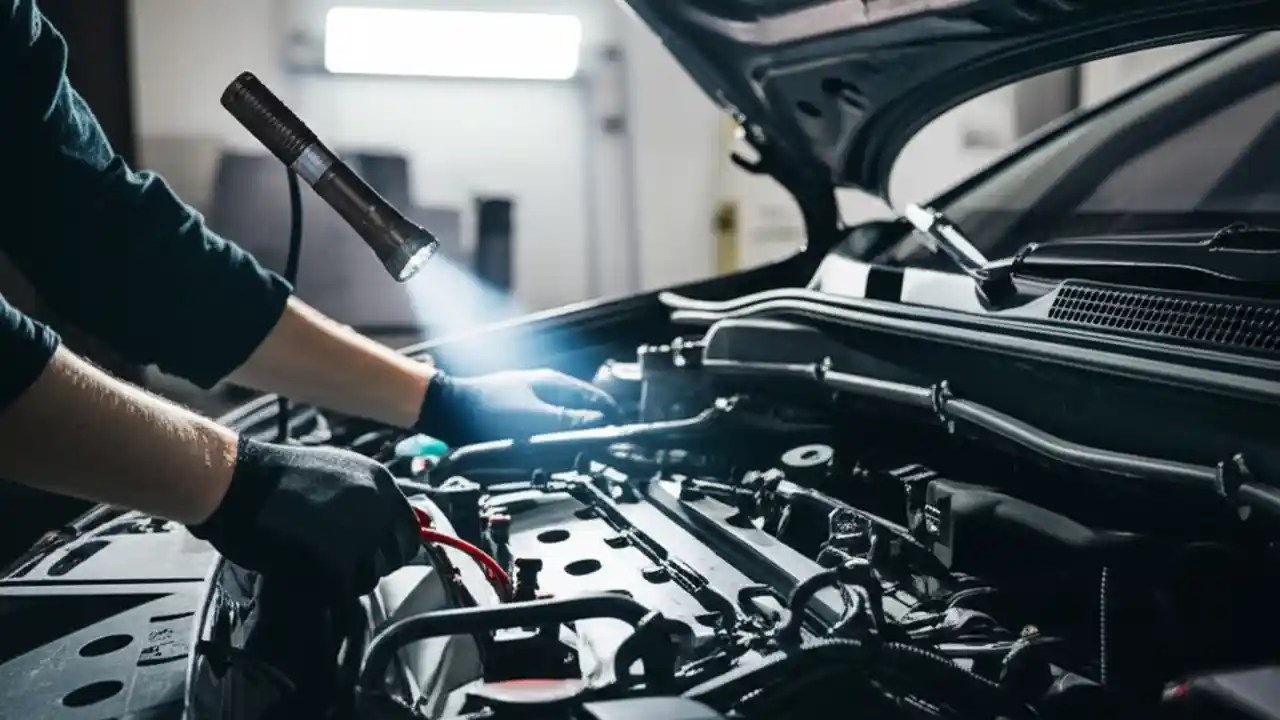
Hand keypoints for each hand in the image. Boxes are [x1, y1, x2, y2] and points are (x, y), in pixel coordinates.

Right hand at [188, 438, 419, 596]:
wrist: (241, 482)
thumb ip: (368, 496)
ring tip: (316, 565)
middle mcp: (380, 509)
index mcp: (382, 482)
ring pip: (369, 579)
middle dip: (372, 565)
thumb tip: (387, 522)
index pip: (410, 530)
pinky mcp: (339, 565)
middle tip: (341, 563)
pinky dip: (328, 593)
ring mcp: (362, 538)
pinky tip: (308, 577)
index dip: (392, 547)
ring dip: (346, 580)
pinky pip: (345, 594)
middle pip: (394, 558)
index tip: (375, 555)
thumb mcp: (339, 471)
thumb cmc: (278, 476)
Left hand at [416, 369, 619, 444]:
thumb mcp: (531, 417)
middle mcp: (545, 391)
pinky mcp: (520, 418)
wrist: (447, 409)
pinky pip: (546, 431)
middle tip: (603, 450)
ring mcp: (533, 404)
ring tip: (579, 454)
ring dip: (571, 439)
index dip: (611, 415)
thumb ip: (567, 420)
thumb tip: (598, 422)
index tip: (622, 433)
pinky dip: (552, 442)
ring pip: (565, 423)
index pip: (595, 398)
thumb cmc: (484, 407)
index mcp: (553, 383)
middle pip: (582, 411)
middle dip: (592, 430)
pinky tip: (550, 453)